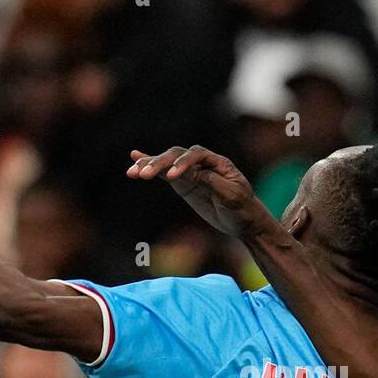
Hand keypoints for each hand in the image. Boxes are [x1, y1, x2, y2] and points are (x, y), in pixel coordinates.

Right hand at [126, 145, 270, 237]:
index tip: (171, 176)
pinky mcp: (183, 183)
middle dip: (159, 163)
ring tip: (132, 172)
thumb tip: (194, 174)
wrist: (244, 221)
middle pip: (177, 156)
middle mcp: (202, 163)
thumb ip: (213, 183)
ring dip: (149, 165)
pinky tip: (135, 157)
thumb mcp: (232, 197)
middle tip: (143, 174)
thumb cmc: (242, 209)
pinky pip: (165, 172)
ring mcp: (191, 172)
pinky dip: (151, 165)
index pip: (196, 156)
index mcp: (218, 163)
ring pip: (167, 163)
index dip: (183, 163)